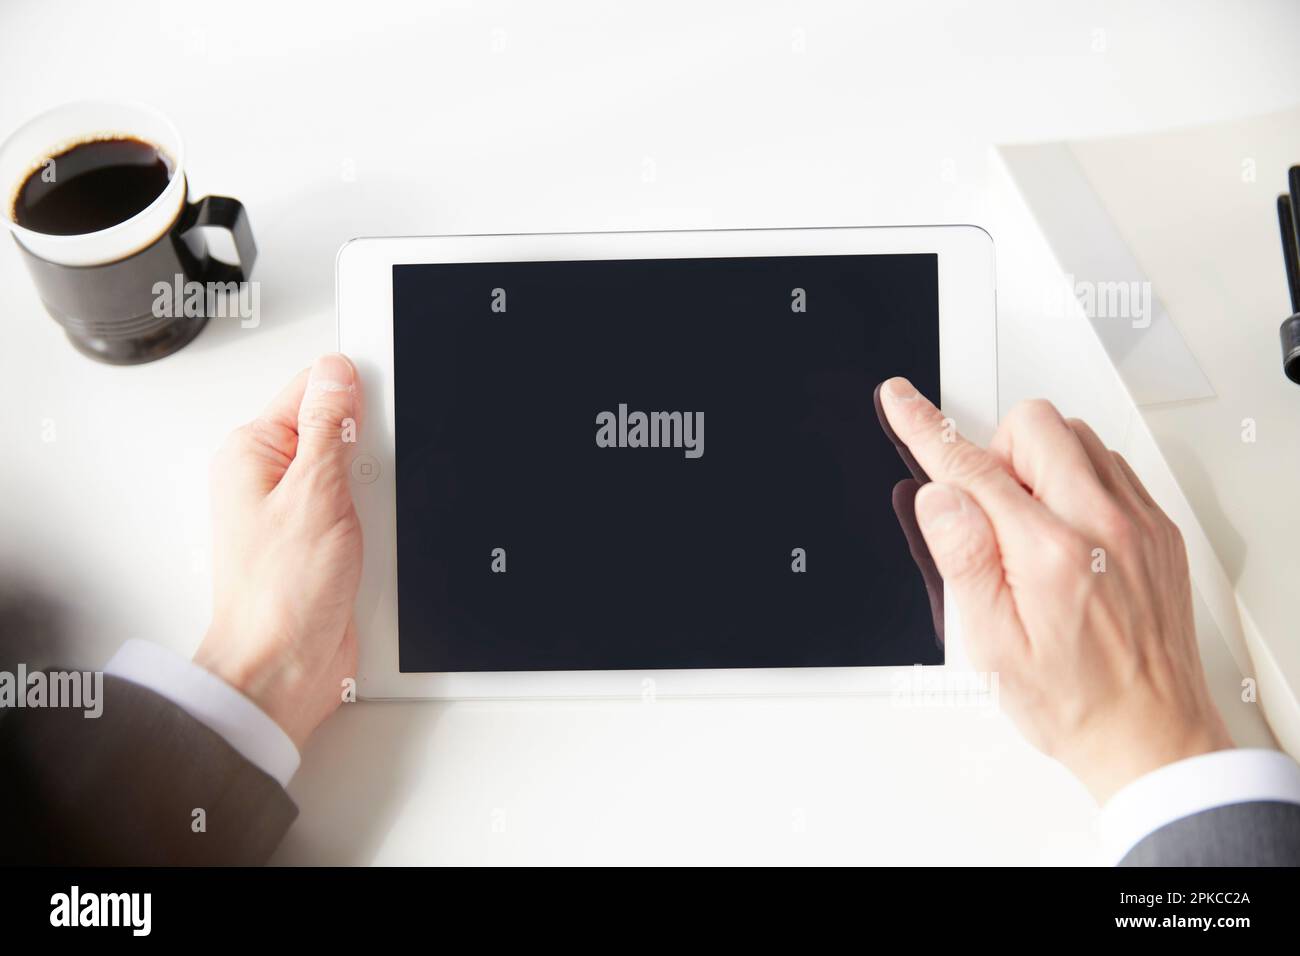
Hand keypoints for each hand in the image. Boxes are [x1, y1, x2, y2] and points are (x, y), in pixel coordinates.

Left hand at [194, 354, 362, 749]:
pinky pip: (359, 510)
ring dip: (372, 496)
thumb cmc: (280, 595)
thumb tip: (337, 373)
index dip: (352, 398)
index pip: (311, 389)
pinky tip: (367, 545)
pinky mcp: (319, 540)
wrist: (283, 667)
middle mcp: (267, 477)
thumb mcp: (315, 495)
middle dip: (366, 456)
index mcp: (253, 452)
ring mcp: (294, 509)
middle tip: (359, 491)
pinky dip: (374, 522)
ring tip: (359, 529)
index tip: (371, 427)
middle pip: (337, 429)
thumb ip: (329, 427)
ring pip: (355, 473)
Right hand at [877, 377, 1231, 801]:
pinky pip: (1110, 466)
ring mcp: (1139, 522)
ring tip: (1029, 531)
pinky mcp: (1159, 530)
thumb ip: (964, 558)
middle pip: (1035, 425)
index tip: (902, 399)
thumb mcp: (992, 645)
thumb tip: (942, 496)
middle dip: (998, 453)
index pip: (973, 467)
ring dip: (1040, 464)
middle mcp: (1104, 524)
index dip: (927, 429)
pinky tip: (1066, 535)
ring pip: (1077, 436)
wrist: (1148, 736)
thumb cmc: (1071, 699)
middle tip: (990, 513)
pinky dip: (1077, 481)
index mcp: (1051, 553)